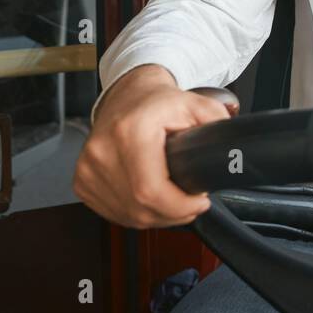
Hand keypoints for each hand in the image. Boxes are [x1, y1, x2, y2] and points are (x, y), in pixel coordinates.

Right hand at [73, 65, 238, 228]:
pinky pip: (113, 213)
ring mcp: (88, 169)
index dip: (179, 207)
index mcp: (129, 133)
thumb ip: (217, 124)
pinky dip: (136, 213)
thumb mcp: (196, 104)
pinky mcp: (82, 181)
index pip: (150, 191)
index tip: (199, 202)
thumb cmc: (157, 102)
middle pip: (140, 209)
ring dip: (156, 216)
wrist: (127, 95)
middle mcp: (103, 152)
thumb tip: (230, 149)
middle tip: (191, 202)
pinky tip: (151, 199)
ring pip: (127, 216)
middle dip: (174, 213)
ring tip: (173, 199)